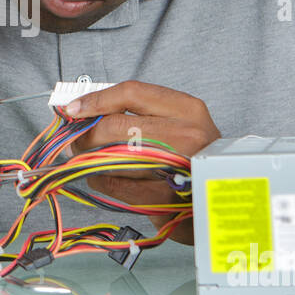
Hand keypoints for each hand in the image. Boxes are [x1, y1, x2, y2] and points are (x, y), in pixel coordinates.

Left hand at [65, 81, 220, 244]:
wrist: (222, 202)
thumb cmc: (193, 161)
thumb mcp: (176, 128)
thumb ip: (140, 116)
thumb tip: (87, 112)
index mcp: (187, 109)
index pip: (131, 93)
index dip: (96, 100)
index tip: (72, 109)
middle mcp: (187, 133)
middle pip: (118, 124)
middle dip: (87, 134)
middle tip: (75, 141)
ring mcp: (179, 165)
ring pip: (114, 155)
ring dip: (91, 158)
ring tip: (85, 159)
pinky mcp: (168, 196)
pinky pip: (119, 184)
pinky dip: (102, 180)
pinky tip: (100, 178)